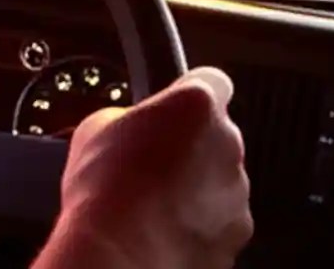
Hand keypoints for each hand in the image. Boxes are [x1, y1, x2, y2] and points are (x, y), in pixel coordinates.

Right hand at [39, 67, 251, 268]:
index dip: (189, 96)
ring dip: (196, 187)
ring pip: (220, 180)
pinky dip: (200, 225)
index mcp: (196, 104)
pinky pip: (220, 220)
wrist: (119, 255)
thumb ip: (127, 116)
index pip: (211, 82)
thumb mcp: (96, 128)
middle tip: (150, 163)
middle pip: (216, 135)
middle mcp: (228, 142)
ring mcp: (237, 191)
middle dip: (190, 147)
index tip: (174, 108)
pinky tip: (162, 230)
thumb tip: (128, 126)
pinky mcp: (238, 233)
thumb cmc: (105, 191)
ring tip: (152, 204)